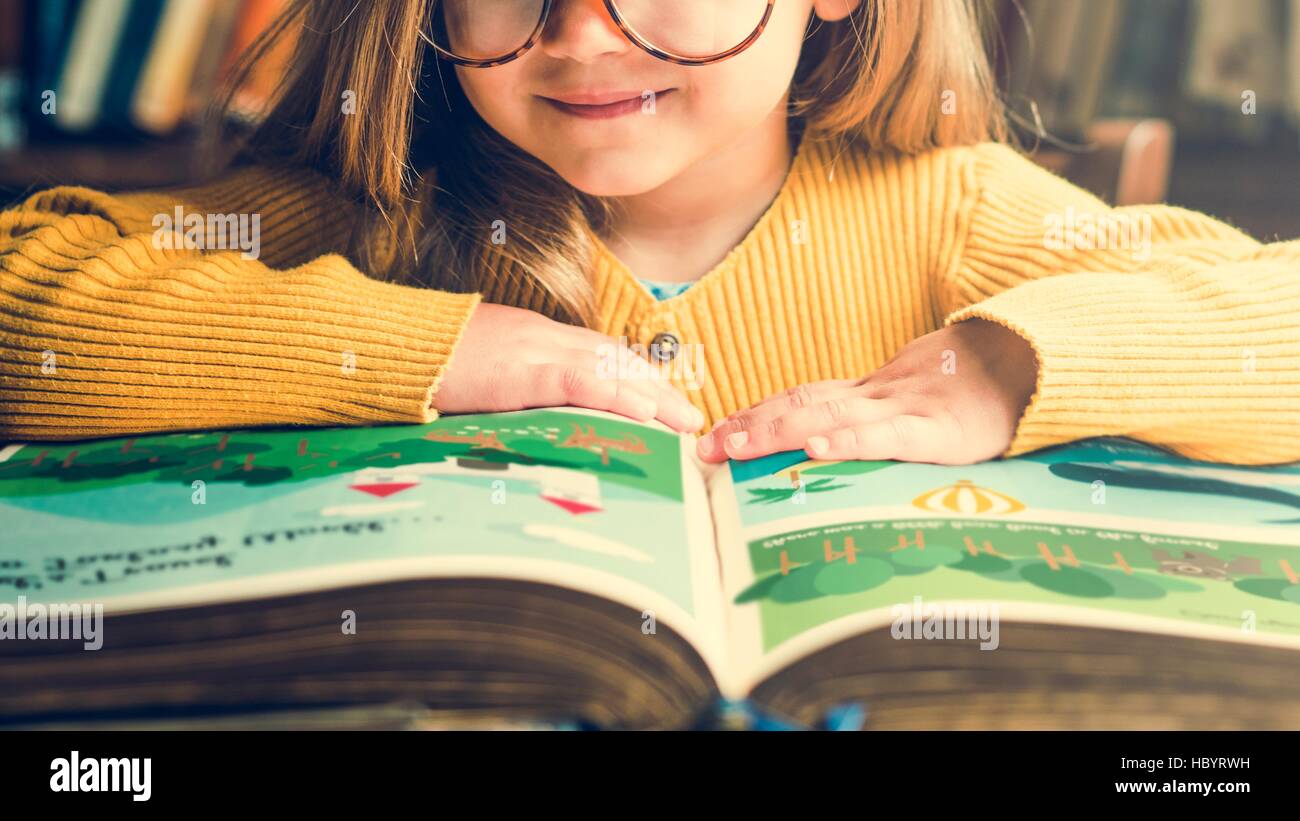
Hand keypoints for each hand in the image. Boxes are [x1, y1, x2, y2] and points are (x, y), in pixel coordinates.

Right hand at [434, 303, 704, 432]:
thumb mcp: (478, 373)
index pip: (600, 356)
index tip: (666, 400)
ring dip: (652, 397)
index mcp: (534, 338)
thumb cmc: (426, 364)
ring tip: (683, 422)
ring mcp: (534, 351)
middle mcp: (543, 338)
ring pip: (608, 370)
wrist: (391, 343)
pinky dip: (615, 396)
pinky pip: (578, 381)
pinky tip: (643, 413)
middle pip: (616, 361)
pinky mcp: (520, 371)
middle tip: (692, 418)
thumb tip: (533, 418)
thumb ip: (510, 388)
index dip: (637, 377)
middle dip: (658, 389)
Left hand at [696, 318, 1038, 464]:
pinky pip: (887, 436)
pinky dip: (849, 442)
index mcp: (870, 394)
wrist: (1035, 364)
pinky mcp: (939, 431)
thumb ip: (874, 422)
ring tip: (736, 448)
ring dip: (777, 433)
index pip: (799, 399)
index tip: (711, 434)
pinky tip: (817, 450)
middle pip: (800, 406)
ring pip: (829, 418)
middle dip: (748, 427)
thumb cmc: (974, 391)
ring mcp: (905, 410)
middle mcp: (877, 397)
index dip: (753, 414)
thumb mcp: (917, 405)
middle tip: (703, 450)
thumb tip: (824, 444)